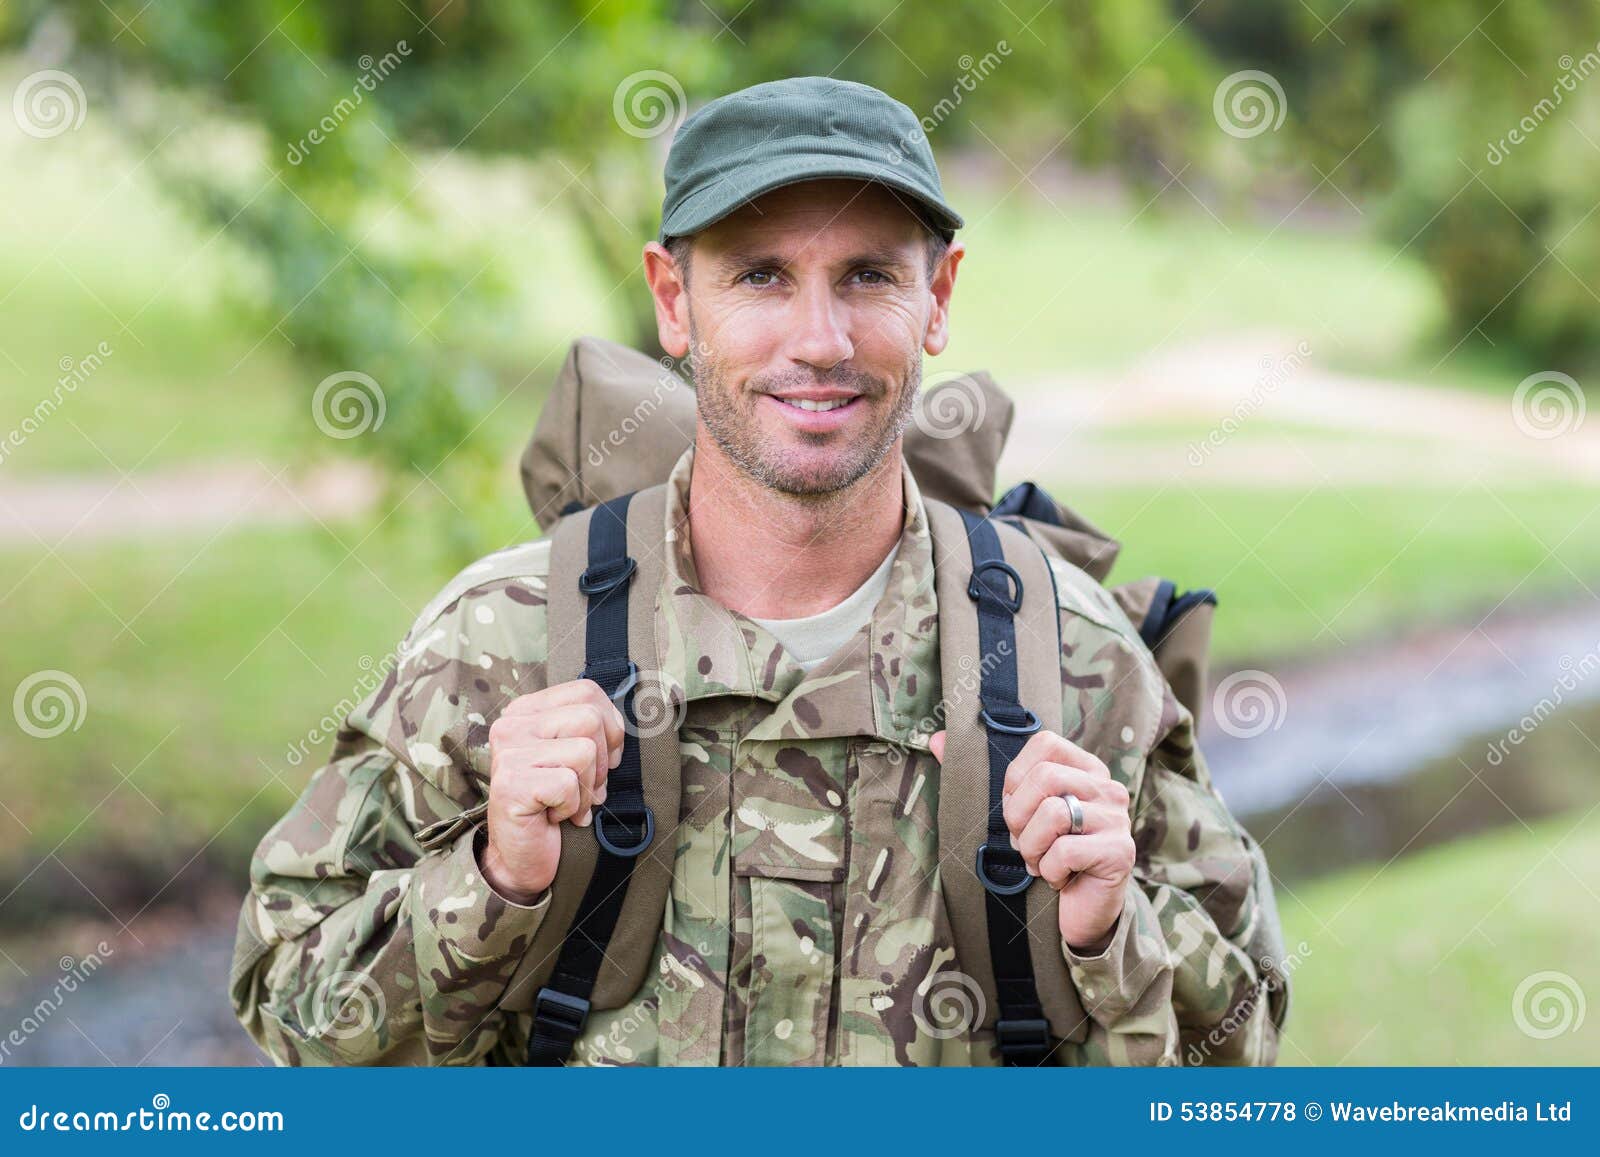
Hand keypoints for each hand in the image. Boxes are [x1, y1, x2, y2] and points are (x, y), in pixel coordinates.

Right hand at [480, 679, 624, 903]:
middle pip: (590, 718)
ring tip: (566, 804)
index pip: (588, 691)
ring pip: (584, 751)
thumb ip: (592, 730)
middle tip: (584, 789)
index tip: (604, 760)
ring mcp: (508, 753)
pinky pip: (569, 784)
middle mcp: (512, 725)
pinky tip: (553, 817)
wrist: (521, 858)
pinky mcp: (511, 784)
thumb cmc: (554, 805)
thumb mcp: (574, 757)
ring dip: (586, 788)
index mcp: (527, 710)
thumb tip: (632, 719)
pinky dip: (571, 807)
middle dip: (600, 763)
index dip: (611, 728)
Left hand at [929, 729, 1132, 952]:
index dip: (1017, 777)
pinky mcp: (1120, 852)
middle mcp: (1107, 787)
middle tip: (1023, 843)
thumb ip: (977, 774)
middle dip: (1018, 817)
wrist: (1078, 910)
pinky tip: (1058, 879)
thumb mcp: (1015, 812)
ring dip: (1032, 847)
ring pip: (1053, 813)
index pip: (1045, 743)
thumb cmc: (1044, 853)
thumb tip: (936, 738)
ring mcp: (1117, 819)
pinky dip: (1049, 870)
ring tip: (1039, 862)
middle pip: (1046, 777)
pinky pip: (1065, 851)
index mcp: (1085, 769)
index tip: (1016, 808)